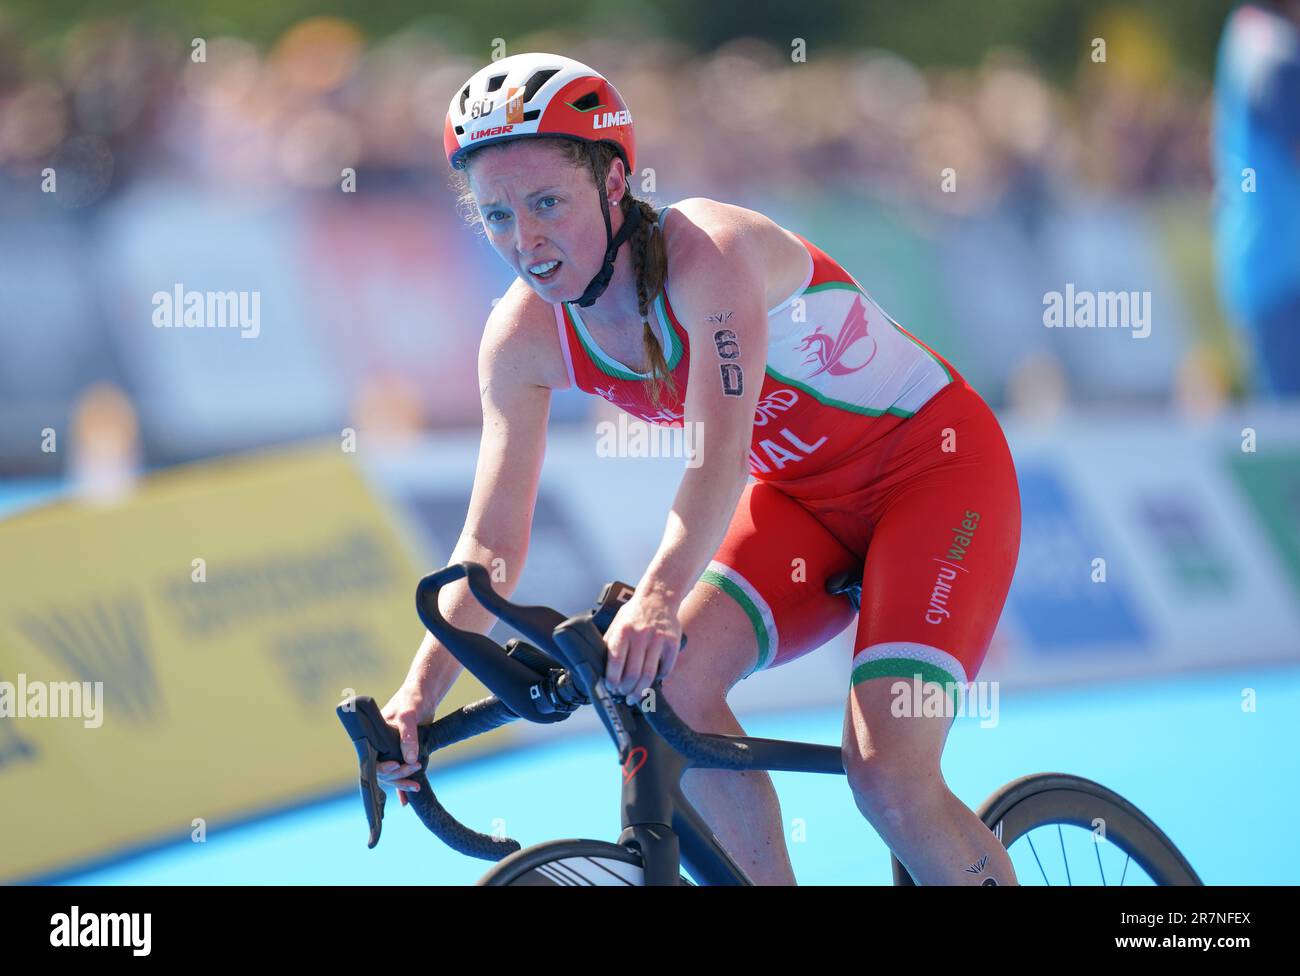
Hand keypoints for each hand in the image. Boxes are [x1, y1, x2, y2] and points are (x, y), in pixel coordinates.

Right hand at [377, 680, 435, 806]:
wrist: (425, 693)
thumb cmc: (412, 699)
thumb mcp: (408, 715)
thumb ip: (407, 735)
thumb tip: (408, 759)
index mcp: (374, 736)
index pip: (372, 760)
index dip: (382, 768)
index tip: (395, 766)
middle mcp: (380, 745)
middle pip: (383, 770)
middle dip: (396, 775)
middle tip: (413, 769)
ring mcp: (391, 749)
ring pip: (392, 774)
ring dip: (401, 782)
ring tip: (416, 786)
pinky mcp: (403, 752)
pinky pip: (400, 772)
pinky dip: (402, 785)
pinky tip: (405, 800)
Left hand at [603, 590, 683, 702]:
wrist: (658, 597)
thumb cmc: (634, 613)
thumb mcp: (617, 623)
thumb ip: (610, 643)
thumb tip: (599, 667)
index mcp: (623, 631)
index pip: (616, 661)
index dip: (613, 680)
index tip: (611, 688)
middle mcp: (641, 635)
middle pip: (633, 673)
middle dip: (627, 690)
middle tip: (624, 695)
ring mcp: (658, 639)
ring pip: (649, 674)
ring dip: (641, 690)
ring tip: (636, 697)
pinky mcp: (672, 643)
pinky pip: (665, 669)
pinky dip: (658, 679)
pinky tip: (652, 681)